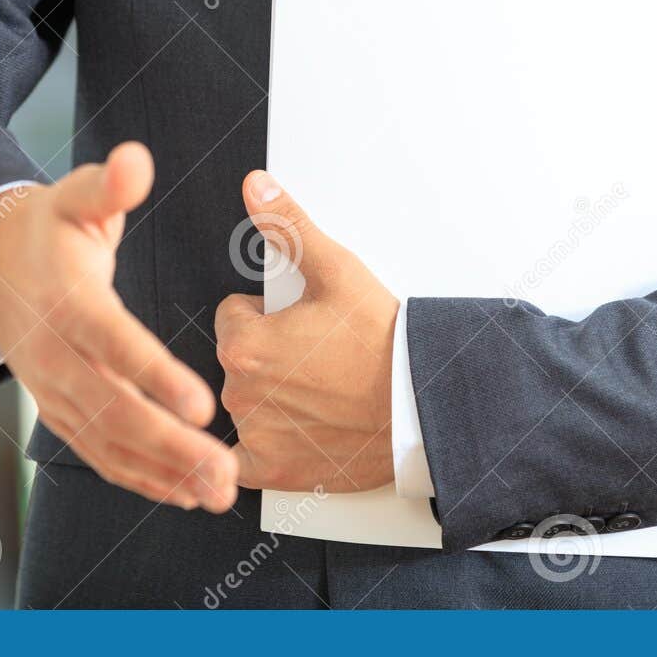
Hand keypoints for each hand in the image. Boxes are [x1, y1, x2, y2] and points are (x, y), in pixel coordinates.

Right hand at [0, 142, 237, 512]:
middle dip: (170, 444)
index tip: (201, 403)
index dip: (155, 374)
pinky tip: (186, 494)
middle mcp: (53, 355)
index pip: (112, 343)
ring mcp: (53, 390)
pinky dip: (140, 478)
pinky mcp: (60, 409)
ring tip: (219, 491)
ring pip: (107, 442)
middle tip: (224, 469)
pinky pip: (99, 453)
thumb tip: (135, 161)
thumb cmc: (50, 229)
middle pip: (112, 408)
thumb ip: (108, 182)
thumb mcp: (75, 195)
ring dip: (163, 472)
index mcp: (65, 301)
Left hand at [215, 171, 398, 492]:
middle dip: (267, 356)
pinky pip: (243, 461)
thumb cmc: (383, 341)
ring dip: (270, 398)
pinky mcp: (275, 469)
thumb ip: (287, 226)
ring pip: (245, 404)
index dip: (266, 316)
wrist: (423, 404)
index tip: (299, 324)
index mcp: (245, 344)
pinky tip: (290, 437)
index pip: (233, 318)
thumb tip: (256, 187)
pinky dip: (260, 450)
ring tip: (319, 392)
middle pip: (238, 361)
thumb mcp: (337, 270)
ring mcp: (257, 434)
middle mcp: (241, 392)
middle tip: (315, 357)